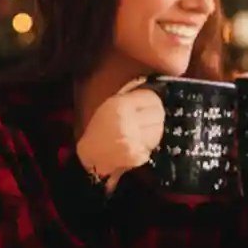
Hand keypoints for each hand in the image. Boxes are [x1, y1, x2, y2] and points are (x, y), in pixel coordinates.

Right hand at [77, 77, 164, 192]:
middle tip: (148, 121)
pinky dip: (147, 147)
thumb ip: (131, 98)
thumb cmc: (99, 129)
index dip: (154, 102)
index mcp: (120, 105)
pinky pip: (151, 147)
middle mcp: (128, 121)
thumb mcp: (111, 105)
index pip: (152, 98)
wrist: (89, 156)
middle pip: (158, 115)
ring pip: (158, 131)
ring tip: (140, 134)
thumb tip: (151, 91)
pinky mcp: (137, 156)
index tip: (153, 105)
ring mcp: (134, 140)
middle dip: (156, 117)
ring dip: (153, 132)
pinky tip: (136, 147)